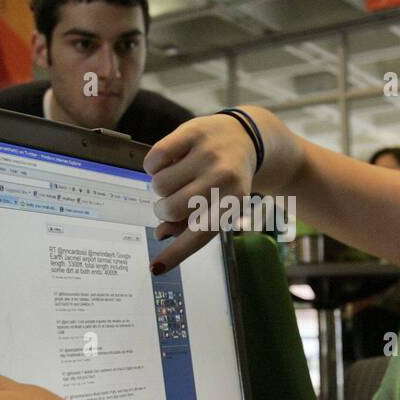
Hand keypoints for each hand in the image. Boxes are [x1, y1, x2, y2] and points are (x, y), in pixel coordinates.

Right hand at [142, 112, 260, 272]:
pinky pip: (155, 158)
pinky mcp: (193, 132)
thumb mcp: (218, 203)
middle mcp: (223, 179)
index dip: (175, 253)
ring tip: (177, 177)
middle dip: (163, 208)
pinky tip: (168, 161)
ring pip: (159, 185)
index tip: (156, 268)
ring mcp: (208, 154)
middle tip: (173, 200)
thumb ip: (190, 223)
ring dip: (161, 186)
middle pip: (171, 208)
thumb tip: (162, 234)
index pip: (199, 234)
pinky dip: (154, 164)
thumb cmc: (224, 179)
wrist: (245, 137)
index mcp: (232, 204)